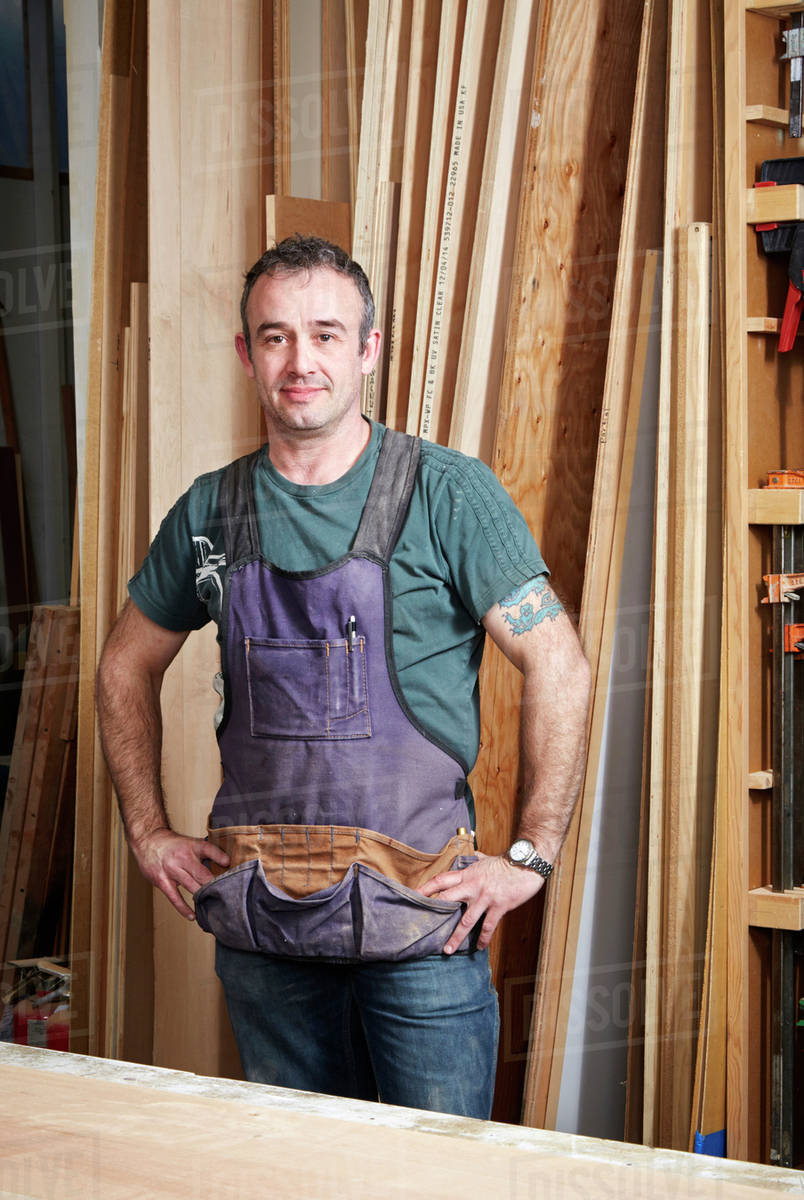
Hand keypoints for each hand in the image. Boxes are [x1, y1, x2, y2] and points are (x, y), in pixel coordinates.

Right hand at [130, 828, 229, 920]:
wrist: (148, 841)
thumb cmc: (172, 845)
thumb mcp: (190, 843)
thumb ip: (206, 854)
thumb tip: (226, 865)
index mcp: (191, 846)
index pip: (208, 849)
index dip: (219, 857)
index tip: (228, 864)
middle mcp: (182, 858)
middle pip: (202, 873)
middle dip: (215, 885)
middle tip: (226, 895)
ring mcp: (171, 870)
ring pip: (191, 886)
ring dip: (203, 896)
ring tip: (214, 906)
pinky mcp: (162, 881)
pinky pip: (174, 897)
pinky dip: (184, 908)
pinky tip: (192, 915)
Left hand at [417, 852, 544, 954]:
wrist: (526, 863)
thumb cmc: (507, 861)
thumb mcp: (488, 859)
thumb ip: (478, 858)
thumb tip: (474, 853)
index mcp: (468, 874)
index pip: (442, 880)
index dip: (427, 887)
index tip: (414, 895)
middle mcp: (473, 886)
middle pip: (447, 900)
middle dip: (433, 913)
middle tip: (420, 925)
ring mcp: (485, 897)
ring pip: (466, 920)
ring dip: (456, 936)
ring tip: (447, 949)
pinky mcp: (499, 906)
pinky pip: (488, 926)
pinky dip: (483, 938)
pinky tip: (479, 947)